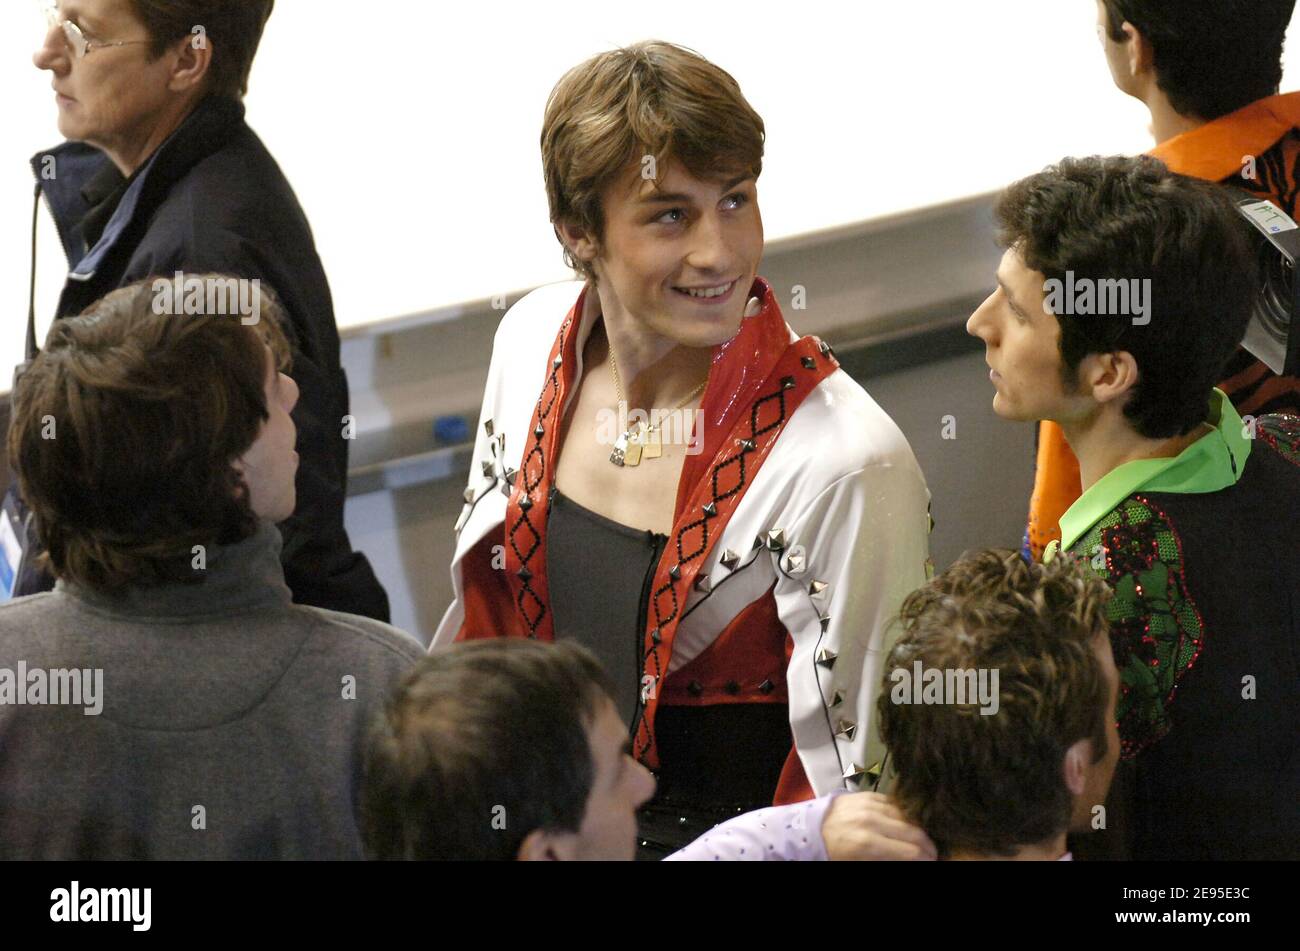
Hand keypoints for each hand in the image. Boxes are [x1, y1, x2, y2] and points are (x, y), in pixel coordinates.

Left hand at [822, 791, 936, 860]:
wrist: (807, 830)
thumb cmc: (832, 854)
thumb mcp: (857, 863)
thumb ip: (886, 859)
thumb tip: (910, 858)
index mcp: (867, 844)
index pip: (911, 852)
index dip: (926, 859)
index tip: (932, 862)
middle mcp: (870, 820)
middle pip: (913, 832)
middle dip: (927, 846)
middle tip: (933, 854)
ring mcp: (868, 804)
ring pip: (906, 815)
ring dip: (917, 828)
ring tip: (922, 839)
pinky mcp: (866, 795)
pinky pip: (893, 803)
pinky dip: (902, 814)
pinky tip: (907, 823)